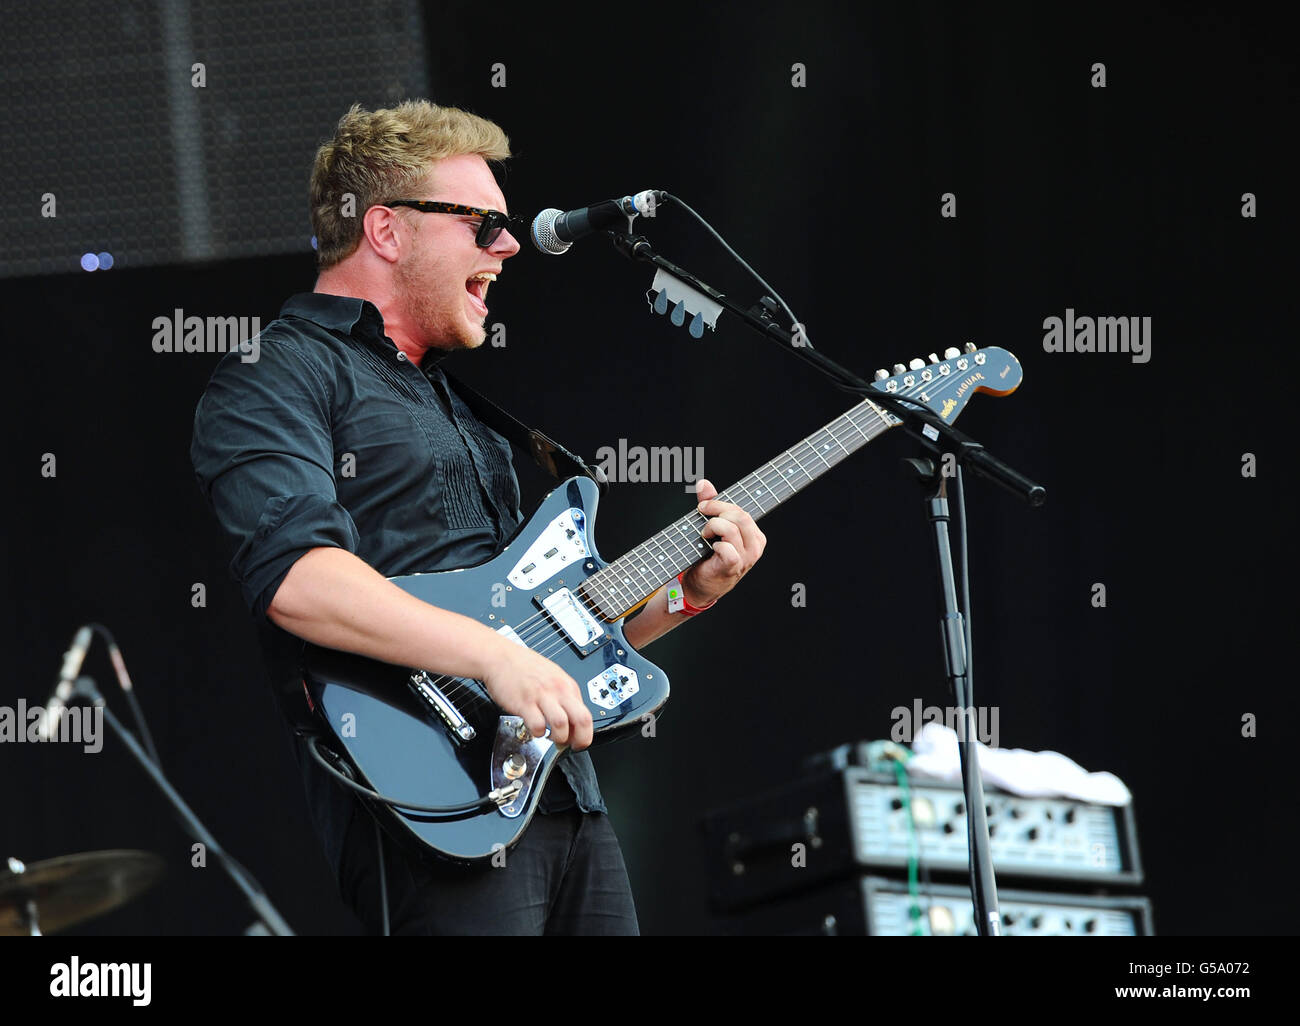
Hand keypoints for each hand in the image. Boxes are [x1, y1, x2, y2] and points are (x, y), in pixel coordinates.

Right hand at [480, 640, 592, 749]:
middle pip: (581, 720)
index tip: (577, 741)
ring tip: (550, 737)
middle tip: (570, 745)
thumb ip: (564, 696)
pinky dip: (537, 733)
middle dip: (579, 740)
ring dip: (558, 738)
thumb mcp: (554, 676)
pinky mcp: (524, 703)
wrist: (500, 657)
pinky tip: (534, 729)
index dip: (585, 734)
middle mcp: (558, 690)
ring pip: (561, 725)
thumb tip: (572, 718)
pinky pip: (537, 725)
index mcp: (567, 686)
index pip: (587, 715)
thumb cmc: (524, 666)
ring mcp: (541, 696)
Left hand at [680, 478, 766, 606]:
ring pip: (732, 528)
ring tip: (704, 535)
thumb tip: (703, 483)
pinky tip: (709, 549)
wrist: (700, 585)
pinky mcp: (734, 566)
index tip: (703, 506)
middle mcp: (755, 545)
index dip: (720, 503)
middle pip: (739, 515)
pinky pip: (727, 547)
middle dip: (716, 511)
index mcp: (754, 535)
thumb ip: (710, 504)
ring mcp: (747, 557)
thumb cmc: (707, 556)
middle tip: (701, 515)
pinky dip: (714, 544)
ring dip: (712, 527)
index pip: (741, 510)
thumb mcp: (711, 527)